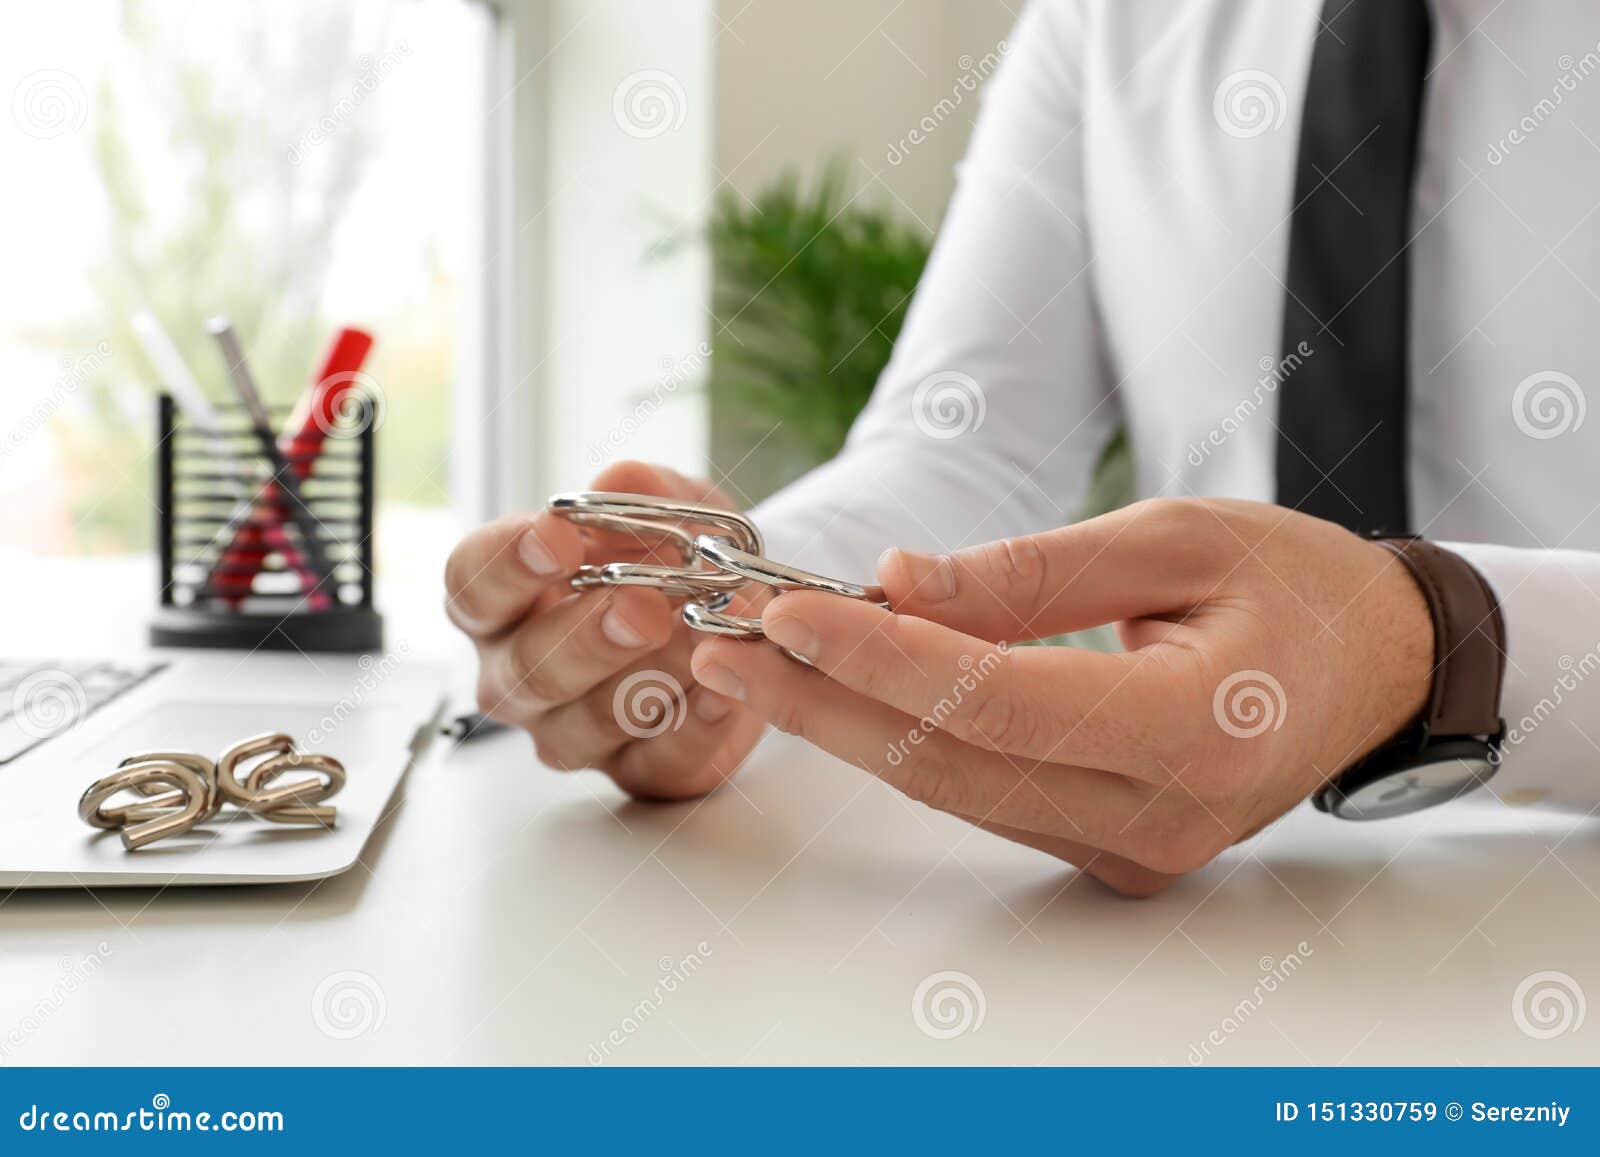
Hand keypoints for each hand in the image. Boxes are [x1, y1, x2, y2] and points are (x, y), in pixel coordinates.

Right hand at [444, 460, 764, 798]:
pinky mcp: (638, 771)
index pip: (472, 586)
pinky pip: (655, 767)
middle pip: (524, 672)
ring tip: (696, 637)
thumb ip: (648, 492)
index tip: (557, 534)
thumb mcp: (672, 507)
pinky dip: (693, 730)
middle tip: (641, 605)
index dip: (508, 563)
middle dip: (585, 637)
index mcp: (504, 603)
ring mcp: (572, 732)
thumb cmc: (674, 556)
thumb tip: (625, 480)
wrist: (737, 610)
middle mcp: (521, 674)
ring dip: (645, 681)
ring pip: (583, 726)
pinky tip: (724, 693)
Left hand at [689, 498, 1434, 895]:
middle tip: (721, 647)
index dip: (879, 658)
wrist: (1380, 666)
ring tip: (755, 663)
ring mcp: (1133, 848)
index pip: (994, 701)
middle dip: (823, 703)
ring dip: (846, 724)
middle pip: (949, 762)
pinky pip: (983, 793)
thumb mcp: (1177, 536)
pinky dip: (907, 737)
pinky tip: (843, 689)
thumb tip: (899, 584)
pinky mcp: (1110, 848)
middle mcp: (1158, 816)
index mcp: (1194, 733)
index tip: (787, 612)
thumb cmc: (1295, 584)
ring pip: (952, 787)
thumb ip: (1033, 573)